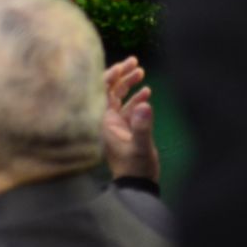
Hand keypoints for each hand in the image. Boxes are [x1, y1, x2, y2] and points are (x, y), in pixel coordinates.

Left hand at [103, 56, 159, 180]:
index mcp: (100, 120)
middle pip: (108, 90)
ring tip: (142, 71)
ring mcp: (114, 123)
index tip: (124, 65)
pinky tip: (147, 92)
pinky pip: (128, 108)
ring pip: (118, 97)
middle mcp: (104, 118)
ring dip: (129, 84)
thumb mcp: (140, 147)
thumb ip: (142, 126)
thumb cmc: (135, 168)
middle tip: (135, 62)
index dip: (109, 75)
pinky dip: (136, 99)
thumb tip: (145, 103)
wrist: (138, 185)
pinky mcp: (124, 128)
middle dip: (120, 75)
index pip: (99, 90)